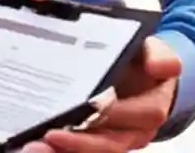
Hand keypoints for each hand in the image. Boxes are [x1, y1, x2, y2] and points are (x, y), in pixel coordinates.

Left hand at [21, 38, 181, 152]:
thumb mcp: (156, 51)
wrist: (150, 73)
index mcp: (151, 109)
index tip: (75, 114)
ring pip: (93, 151)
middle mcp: (136, 131)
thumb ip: (159, 56)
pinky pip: (81, 150)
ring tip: (34, 147)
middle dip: (74, 144)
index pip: (125, 119)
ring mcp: (118, 140)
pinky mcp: (100, 141)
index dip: (101, 118)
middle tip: (42, 140)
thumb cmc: (147, 61)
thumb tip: (161, 66)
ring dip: (64, 151)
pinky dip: (62, 149)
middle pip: (105, 144)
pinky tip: (37, 146)